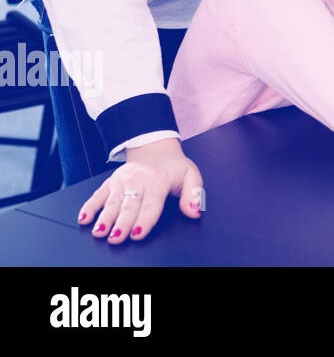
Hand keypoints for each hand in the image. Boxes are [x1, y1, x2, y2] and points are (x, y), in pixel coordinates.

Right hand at [78, 138, 203, 242]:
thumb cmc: (173, 168)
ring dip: (104, 218)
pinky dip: (89, 207)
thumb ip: (195, 195)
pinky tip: (84, 219)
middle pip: (129, 206)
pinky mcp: (110, 182)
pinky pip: (97, 195)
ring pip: (112, 202)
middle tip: (116, 238)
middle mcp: (138, 180)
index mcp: (158, 181)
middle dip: (122, 223)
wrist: (155, 149)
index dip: (145, 220)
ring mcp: (121, 181)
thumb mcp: (191, 176)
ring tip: (99, 232)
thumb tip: (195, 212)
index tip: (137, 234)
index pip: (151, 204)